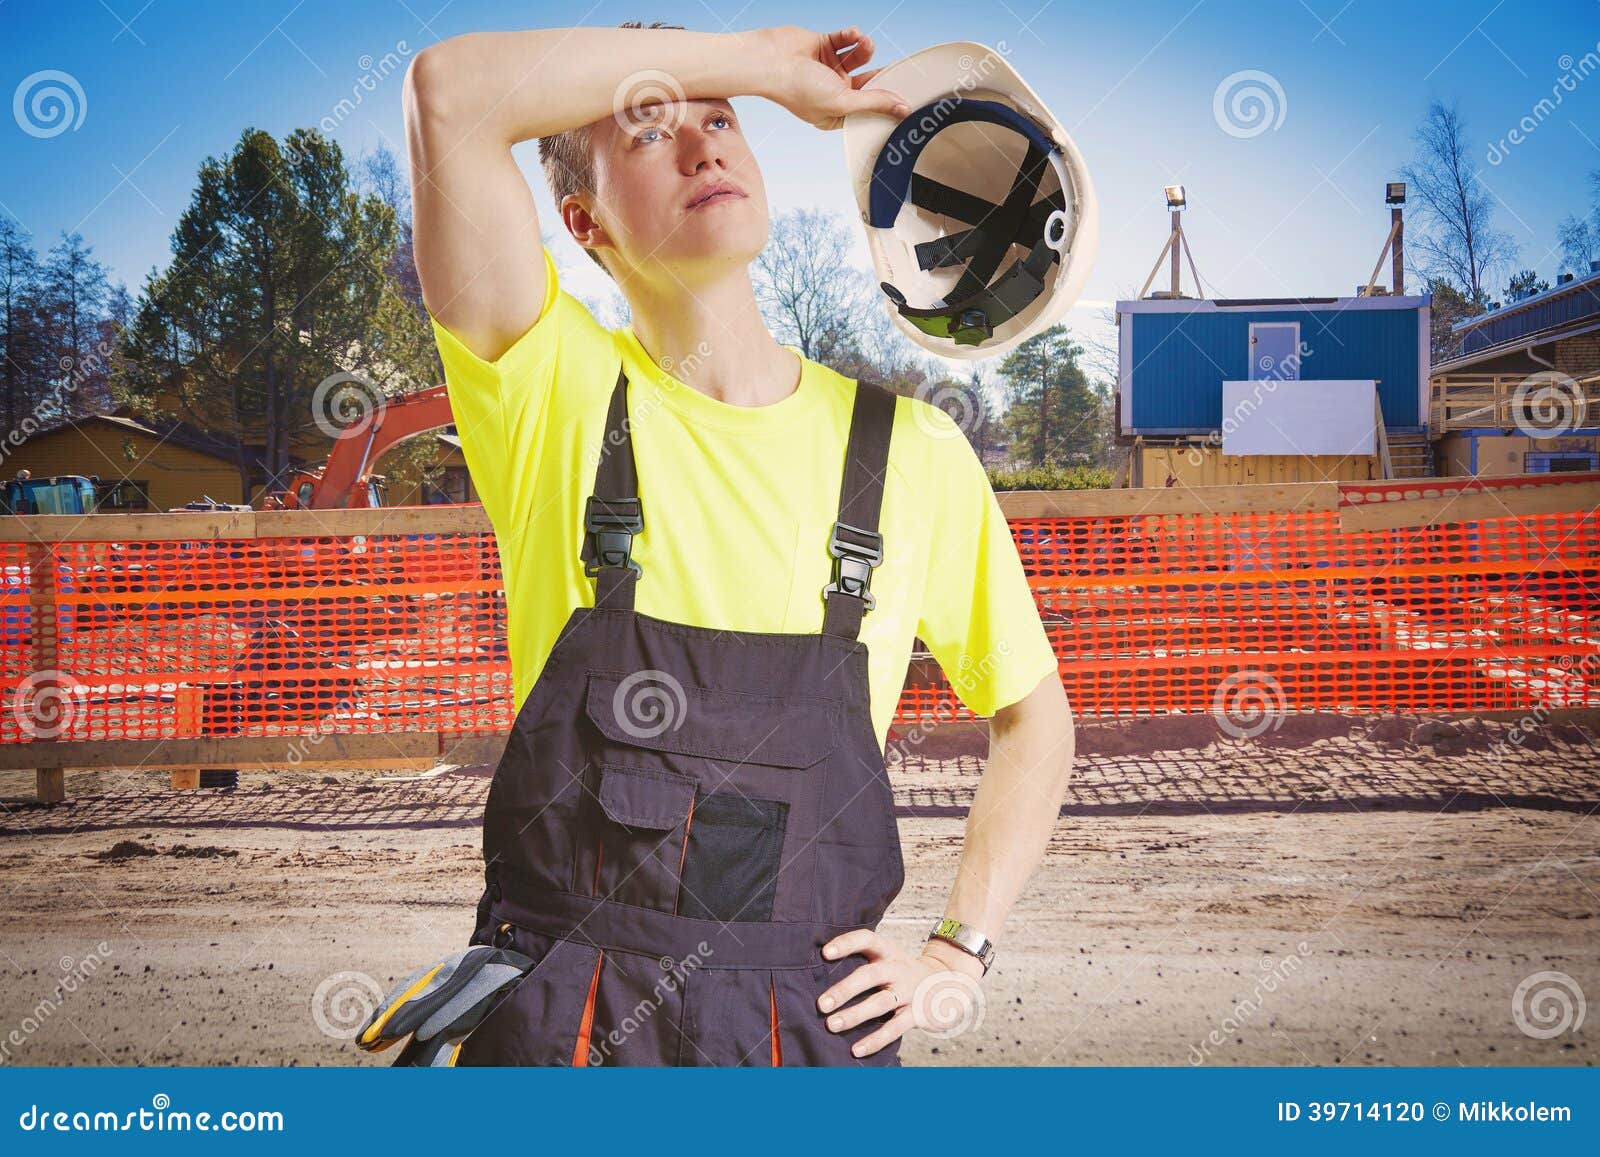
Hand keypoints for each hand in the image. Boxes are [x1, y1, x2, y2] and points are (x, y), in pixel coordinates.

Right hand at [748, 25, 909, 130]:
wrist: (771, 61)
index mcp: (836, 113)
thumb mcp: (843, 102)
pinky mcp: (825, 46)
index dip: (885, 103)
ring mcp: (829, 68)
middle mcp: (833, 91)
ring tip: (865, 43)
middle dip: (880, 74)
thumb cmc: (798, 89)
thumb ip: (874, 103)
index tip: (904, 96)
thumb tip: (902, 110)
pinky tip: (853, 35)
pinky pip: (846, 40)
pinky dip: (852, 36)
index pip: (868, 109)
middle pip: (868, 83)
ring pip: (859, 58)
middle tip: (897, 68)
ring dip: (865, 49)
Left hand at [818, 928, 985, 1056]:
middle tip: (821, 1004)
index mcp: (888, 951)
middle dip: (844, 989)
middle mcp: (898, 969)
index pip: (867, 939)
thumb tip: (817, 972)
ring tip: (832, 1025)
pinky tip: (856, 1049)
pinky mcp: (916, 1014)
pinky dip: (875, 1040)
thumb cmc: (902, 972)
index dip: (846, 943)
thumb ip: (862, 962)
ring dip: (855, 1015)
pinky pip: (894, 1028)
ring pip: (880, 1002)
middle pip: (870, 975)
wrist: (947, 983)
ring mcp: (908, 991)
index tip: (825, 953)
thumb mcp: (888, 958)